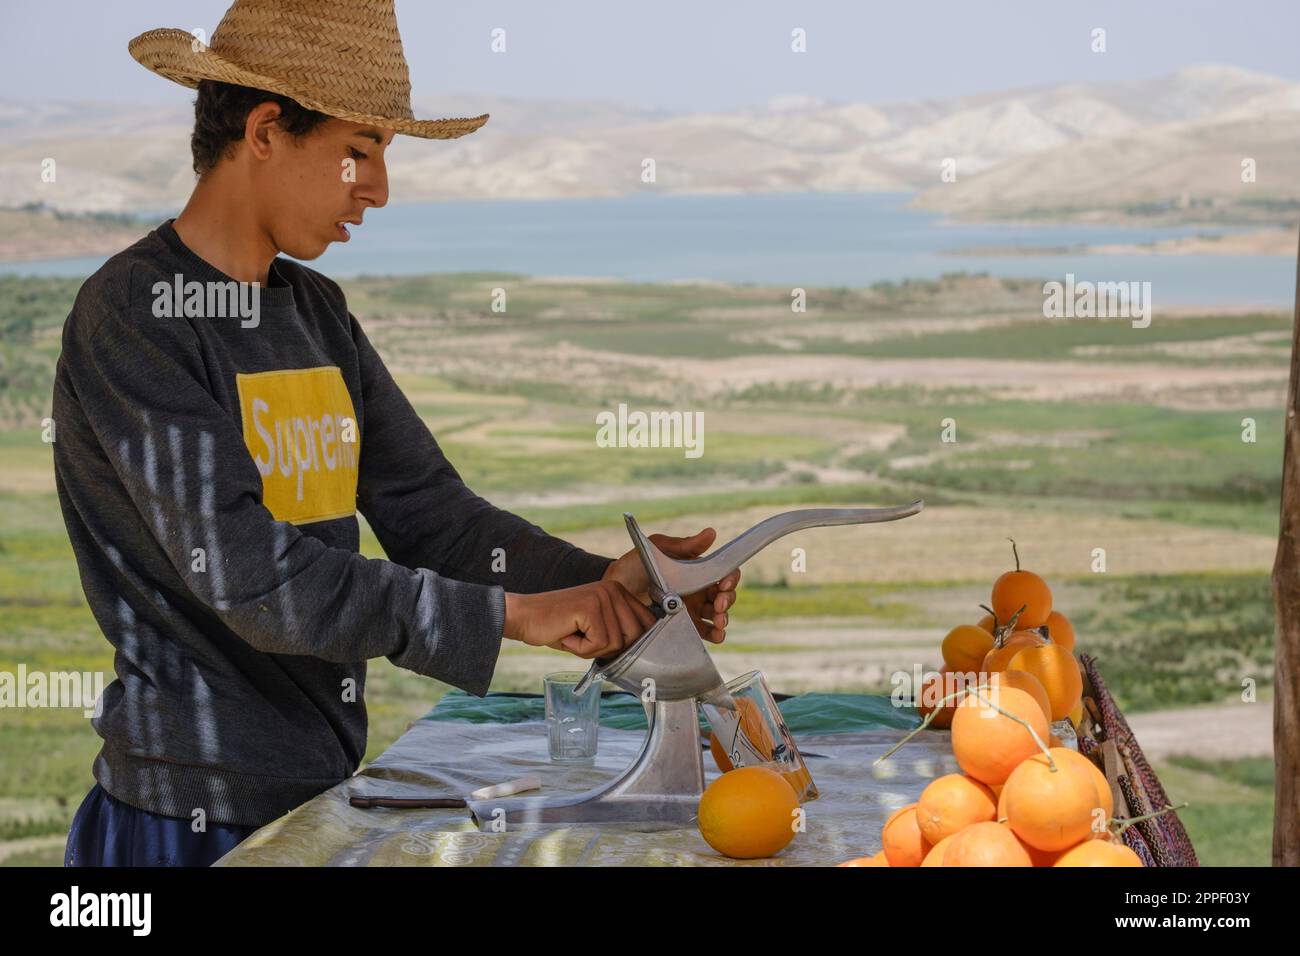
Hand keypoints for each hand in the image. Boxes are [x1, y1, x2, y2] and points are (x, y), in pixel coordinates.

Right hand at [502, 580, 657, 658]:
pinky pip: (599, 644)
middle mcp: (614, 590)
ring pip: (617, 644)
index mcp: (618, 591)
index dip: (635, 643)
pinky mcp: (590, 608)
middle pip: (636, 636)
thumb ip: (620, 632)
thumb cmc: (558, 627)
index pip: (648, 623)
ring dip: (593, 650)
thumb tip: (646, 651)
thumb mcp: (596, 628)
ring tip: (574, 635)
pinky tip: (567, 635)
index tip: (612, 648)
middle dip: (611, 649)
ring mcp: (603, 597)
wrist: (524, 617)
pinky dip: (581, 650)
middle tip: (585, 640)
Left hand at [601, 527, 740, 643]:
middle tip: (718, 605)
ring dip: (723, 619)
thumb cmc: (636, 564)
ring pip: (717, 615)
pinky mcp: (682, 625)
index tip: (723, 584)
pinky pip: (704, 631)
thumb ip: (684, 545)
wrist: (615, 588)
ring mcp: (691, 609)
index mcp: (696, 571)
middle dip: (727, 601)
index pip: (723, 573)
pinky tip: (716, 635)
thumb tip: (711, 533)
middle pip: (724, 595)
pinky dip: (714, 634)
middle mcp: (698, 590)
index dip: (730, 578)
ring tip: (718, 622)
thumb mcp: (658, 549)